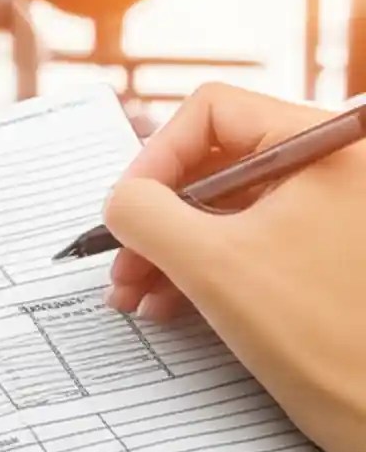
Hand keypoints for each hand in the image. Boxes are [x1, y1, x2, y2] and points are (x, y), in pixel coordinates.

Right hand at [102, 82, 365, 451]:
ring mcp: (331, 214)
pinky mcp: (323, 255)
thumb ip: (146, 214)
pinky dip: (200, 267)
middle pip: (213, 163)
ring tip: (135, 292)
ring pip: (223, 208)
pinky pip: (246, 241)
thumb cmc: (327, 339)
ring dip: (168, 248)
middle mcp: (332, 169)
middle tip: (121, 260)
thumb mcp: (211, 264)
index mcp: (322, 146)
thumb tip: (119, 200)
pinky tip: (167, 302)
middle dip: (156, 217)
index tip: (129, 208)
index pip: (213, 112)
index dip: (156, 157)